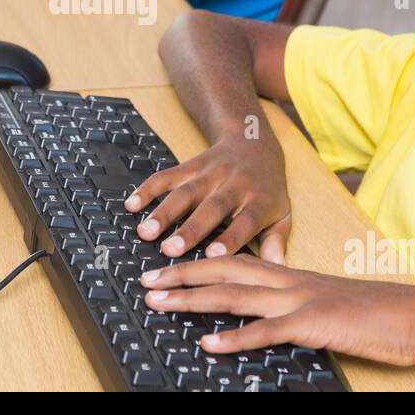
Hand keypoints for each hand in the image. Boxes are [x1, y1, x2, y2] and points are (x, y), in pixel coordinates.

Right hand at [125, 137, 289, 262]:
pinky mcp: (191, 165)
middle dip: (189, 229)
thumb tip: (279, 273)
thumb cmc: (268, 188)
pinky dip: (148, 189)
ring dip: (163, 212)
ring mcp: (210, 174)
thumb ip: (276, 242)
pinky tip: (132, 204)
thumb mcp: (282, 214)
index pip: (245, 221)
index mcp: (258, 201)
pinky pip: (168, 176)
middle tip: (169, 250)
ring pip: (185, 193)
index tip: (213, 255)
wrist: (254, 142)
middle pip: (210, 208)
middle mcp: (233, 186)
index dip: (230, 237)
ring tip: (145, 232)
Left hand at [141, 255, 414, 367]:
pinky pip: (267, 331)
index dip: (196, 262)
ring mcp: (299, 300)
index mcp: (290, 274)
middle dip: (181, 275)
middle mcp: (289, 281)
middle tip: (145, 281)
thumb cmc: (375, 312)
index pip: (233, 260)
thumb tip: (271, 310)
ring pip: (235, 295)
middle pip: (223, 270)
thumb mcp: (326, 298)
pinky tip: (208, 345)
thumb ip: (296, 299)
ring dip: (192, 300)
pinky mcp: (313, 324)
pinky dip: (234, 338)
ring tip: (159, 304)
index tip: (165, 268)